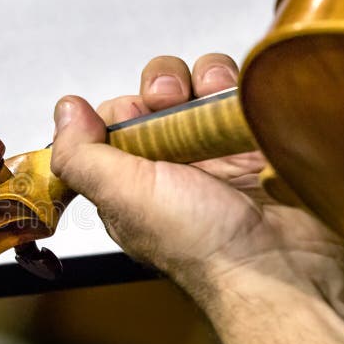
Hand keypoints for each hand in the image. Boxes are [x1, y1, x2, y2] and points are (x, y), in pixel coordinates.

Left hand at [50, 54, 343, 327]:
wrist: (279, 263)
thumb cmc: (199, 242)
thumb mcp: (121, 197)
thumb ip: (81, 155)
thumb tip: (64, 110)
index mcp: (129, 181)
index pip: (112, 119)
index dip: (120, 109)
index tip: (134, 117)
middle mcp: (168, 164)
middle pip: (154, 95)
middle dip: (161, 88)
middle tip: (172, 107)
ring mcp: (213, 150)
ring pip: (196, 84)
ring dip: (199, 80)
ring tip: (209, 103)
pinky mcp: (253, 140)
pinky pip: (236, 92)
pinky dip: (234, 86)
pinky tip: (235, 105)